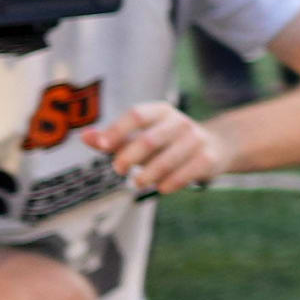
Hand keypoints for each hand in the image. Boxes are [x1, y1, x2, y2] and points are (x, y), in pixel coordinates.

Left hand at [86, 98, 230, 194]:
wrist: (216, 146)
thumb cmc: (168, 143)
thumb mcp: (141, 137)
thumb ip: (114, 138)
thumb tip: (84, 137)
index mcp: (161, 111)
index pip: (137, 115)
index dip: (118, 129)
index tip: (102, 146)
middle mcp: (180, 121)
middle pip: (149, 139)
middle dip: (129, 157)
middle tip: (118, 170)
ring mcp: (196, 139)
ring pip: (166, 160)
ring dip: (148, 175)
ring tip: (138, 183)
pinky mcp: (208, 158)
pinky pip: (184, 174)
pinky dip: (168, 183)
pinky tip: (161, 187)